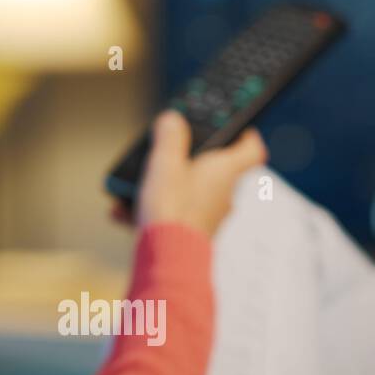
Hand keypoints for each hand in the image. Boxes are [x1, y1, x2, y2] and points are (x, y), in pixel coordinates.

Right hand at [118, 110, 267, 238]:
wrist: (167, 256)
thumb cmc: (172, 207)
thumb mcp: (165, 162)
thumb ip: (169, 136)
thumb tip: (172, 119)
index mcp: (225, 171)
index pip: (252, 149)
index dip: (246, 135)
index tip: (237, 127)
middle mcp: (223, 195)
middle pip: (216, 170)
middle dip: (192, 160)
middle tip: (171, 150)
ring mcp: (209, 217)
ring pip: (189, 193)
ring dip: (165, 186)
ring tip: (135, 186)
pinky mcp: (191, 234)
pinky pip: (172, 214)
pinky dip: (151, 209)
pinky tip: (123, 211)